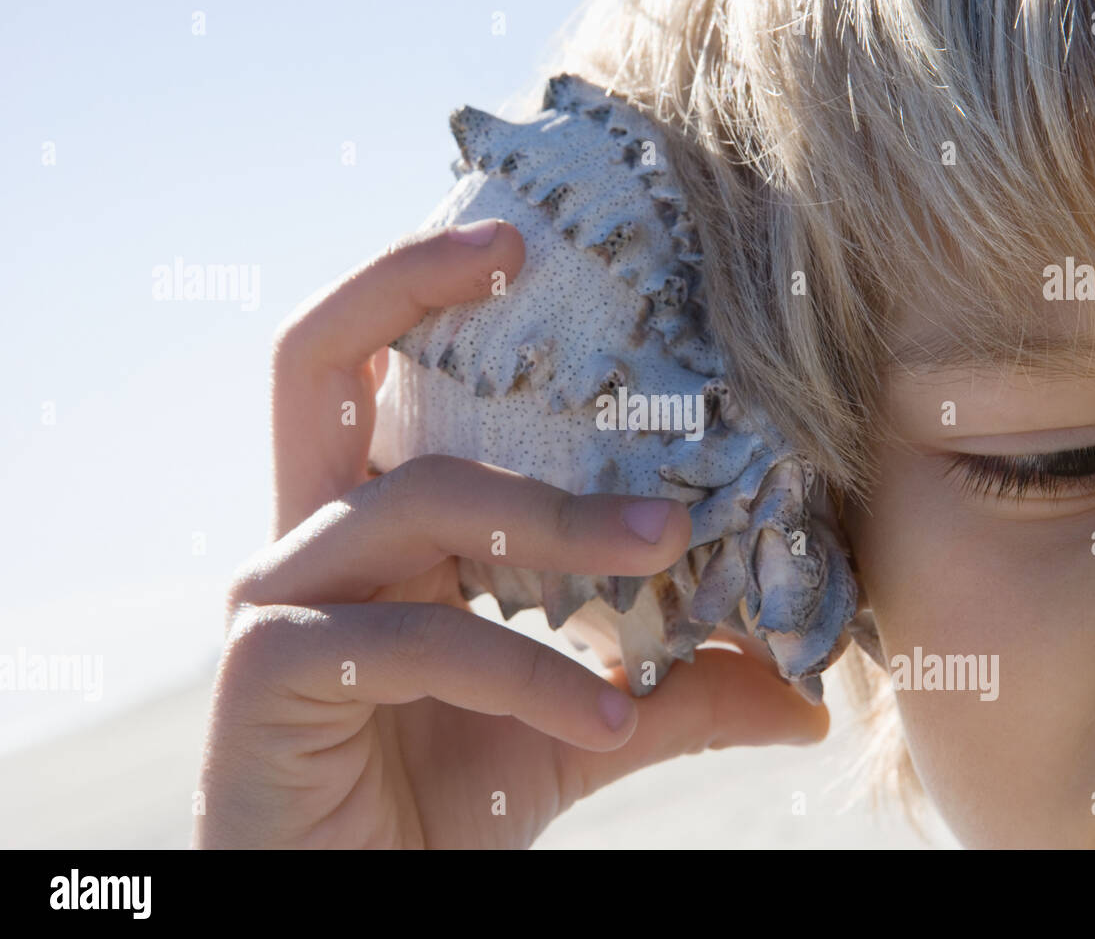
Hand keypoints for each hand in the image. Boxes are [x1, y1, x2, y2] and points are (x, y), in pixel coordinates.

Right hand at [194, 221, 829, 848]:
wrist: (353, 906)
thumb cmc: (443, 799)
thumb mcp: (580, 729)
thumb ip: (675, 695)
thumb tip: (805, 696)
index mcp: (372, 530)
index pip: (369, 373)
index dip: (420, 288)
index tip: (522, 243)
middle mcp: (310, 541)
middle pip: (314, 360)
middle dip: (404, 282)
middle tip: (518, 247)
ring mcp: (278, 600)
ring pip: (416, 498)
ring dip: (554, 516)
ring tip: (665, 543)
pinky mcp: (268, 673)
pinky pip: (421, 637)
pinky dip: (529, 670)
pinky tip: (611, 714)